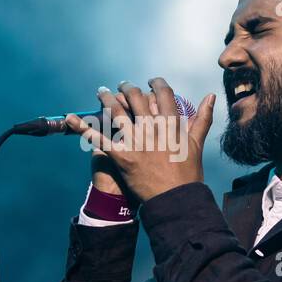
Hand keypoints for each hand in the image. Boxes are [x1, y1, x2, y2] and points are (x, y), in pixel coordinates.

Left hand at [64, 78, 215, 203]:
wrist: (176, 200)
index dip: (156, 84)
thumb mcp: (197, 145)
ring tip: (102, 91)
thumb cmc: (188, 175)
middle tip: (122, 85)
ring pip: (117, 112)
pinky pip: (99, 139)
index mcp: (171, 125)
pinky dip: (82, 127)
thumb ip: (203, 118)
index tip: (152, 81)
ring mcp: (136, 142)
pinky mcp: (122, 157)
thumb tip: (211, 96)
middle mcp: (153, 130)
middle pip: (137, 98)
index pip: (163, 94)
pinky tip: (70, 118)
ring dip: (107, 98)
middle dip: (128, 88)